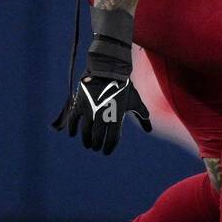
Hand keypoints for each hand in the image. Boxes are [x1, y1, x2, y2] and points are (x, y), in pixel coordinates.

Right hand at [55, 8, 150, 154]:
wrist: (108, 69)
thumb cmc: (124, 85)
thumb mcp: (135, 100)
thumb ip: (142, 115)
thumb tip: (149, 129)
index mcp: (117, 117)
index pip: (112, 139)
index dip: (109, 148)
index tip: (106, 152)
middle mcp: (103, 116)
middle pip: (97, 138)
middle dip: (96, 145)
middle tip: (95, 147)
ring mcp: (90, 111)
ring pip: (85, 132)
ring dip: (86, 140)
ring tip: (87, 144)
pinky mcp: (80, 104)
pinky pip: (74, 121)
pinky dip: (72, 129)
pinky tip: (73, 134)